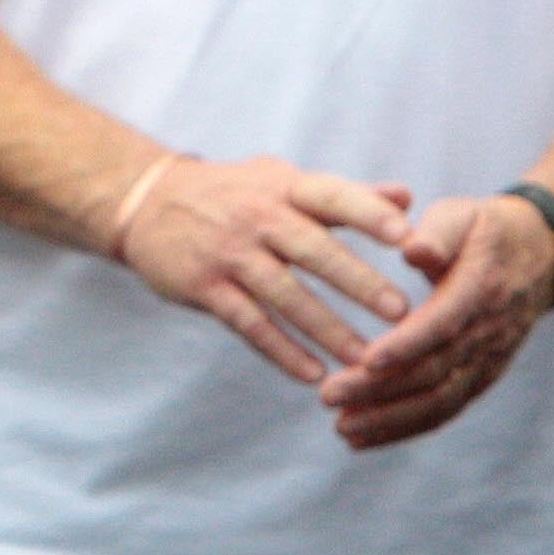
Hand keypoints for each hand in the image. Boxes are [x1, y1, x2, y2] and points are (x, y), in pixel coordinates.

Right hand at [108, 153, 422, 385]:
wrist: (147, 202)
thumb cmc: (233, 193)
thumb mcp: (281, 180)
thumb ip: (344, 194)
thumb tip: (406, 198)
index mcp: (284, 188)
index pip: (331, 195)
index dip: (367, 213)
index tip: (406, 236)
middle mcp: (257, 216)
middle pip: (313, 251)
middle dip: (358, 282)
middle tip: (402, 313)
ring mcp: (229, 253)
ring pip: (284, 295)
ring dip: (326, 328)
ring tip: (365, 358)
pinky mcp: (204, 286)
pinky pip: (249, 323)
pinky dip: (281, 350)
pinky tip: (313, 374)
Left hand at [318, 192, 553, 449]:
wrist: (539, 256)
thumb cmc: (484, 229)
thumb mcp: (463, 214)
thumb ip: (438, 232)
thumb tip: (412, 249)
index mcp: (481, 289)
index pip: (443, 324)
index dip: (407, 345)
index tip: (366, 360)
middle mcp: (488, 333)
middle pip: (434, 370)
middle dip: (381, 390)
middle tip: (329, 396)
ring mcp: (487, 361)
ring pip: (439, 400)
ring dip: (390, 419)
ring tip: (342, 427)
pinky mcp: (481, 378)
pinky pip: (444, 409)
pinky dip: (404, 427)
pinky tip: (362, 436)